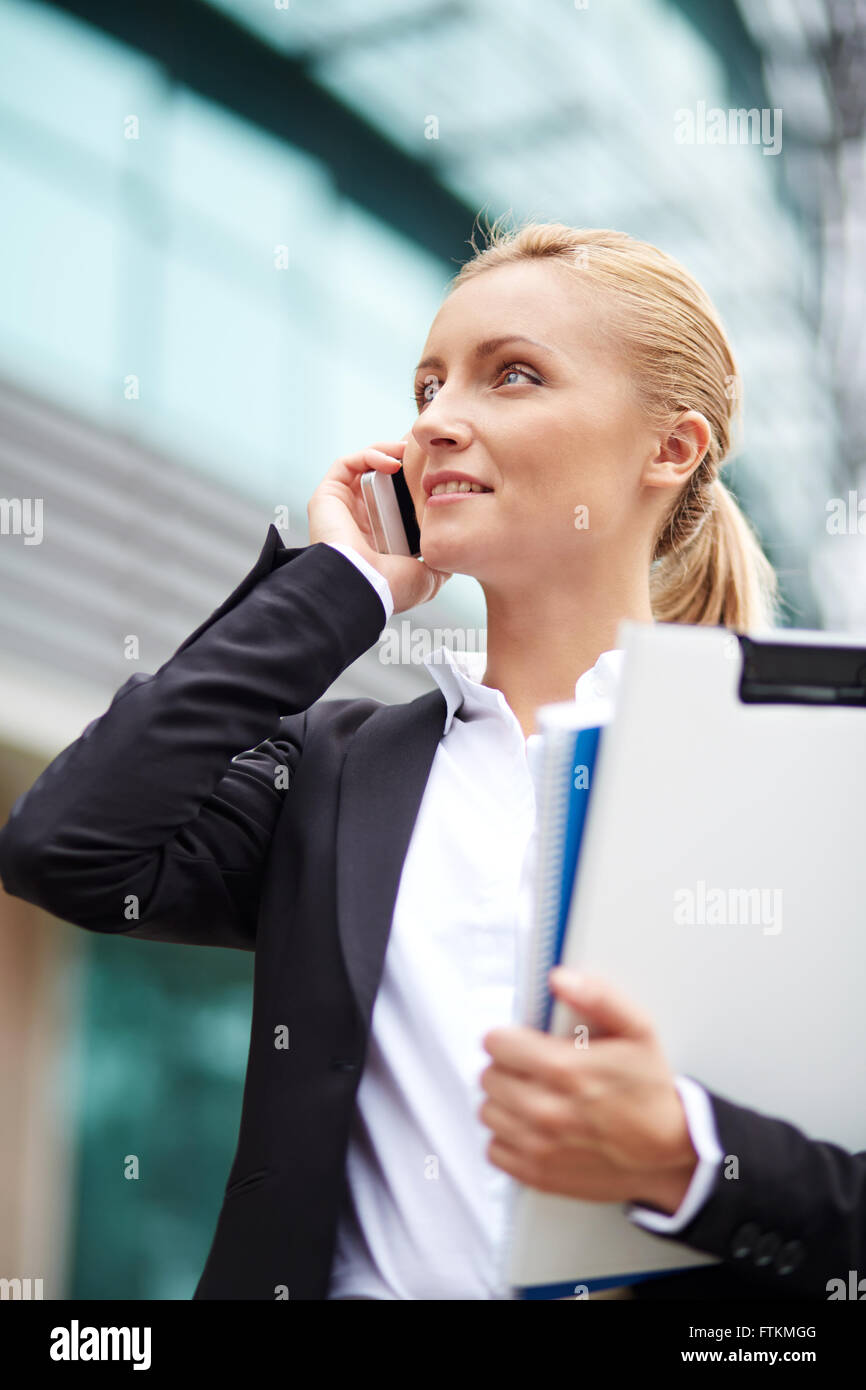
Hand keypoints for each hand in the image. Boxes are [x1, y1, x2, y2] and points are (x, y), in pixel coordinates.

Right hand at [307, 435, 450, 614]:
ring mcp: (343, 507)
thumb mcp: (427, 577)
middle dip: (402, 462)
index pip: (396, 501)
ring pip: (363, 466)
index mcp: (380, 538)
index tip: (435, 475)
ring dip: (387, 453)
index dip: (414, 484)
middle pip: (380, 479)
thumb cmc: (390, 587)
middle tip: (423, 457)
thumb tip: (451, 555)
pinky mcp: (327, 496)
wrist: (363, 587)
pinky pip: (347, 464)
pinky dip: (370, 455)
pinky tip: (392, 462)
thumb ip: (439, 562)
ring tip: (409, 452)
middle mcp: (360, 520)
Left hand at [479, 968, 697, 1212]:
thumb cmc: (649, 1090)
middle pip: (488, 1077)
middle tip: (531, 1069)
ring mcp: (539, 1146)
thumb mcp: (637, 1029)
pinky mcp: (537, 1174)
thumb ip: (599, 996)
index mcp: (565, 1069)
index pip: (495, 1043)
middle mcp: (545, 1110)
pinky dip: (507, 1137)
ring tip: (533, 1096)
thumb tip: (560, 979)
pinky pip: (494, 1149)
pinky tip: (531, 1127)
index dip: (508, 1038)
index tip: (522, 1042)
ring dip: (505, 1102)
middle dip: (507, 1067)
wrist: (667, 1152)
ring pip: (487, 1111)